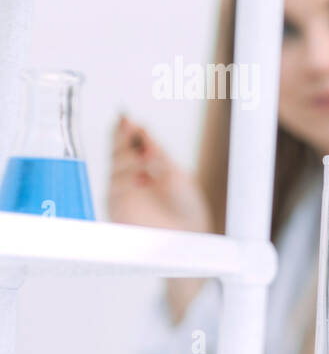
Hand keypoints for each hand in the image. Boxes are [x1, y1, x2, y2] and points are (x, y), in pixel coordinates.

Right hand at [108, 115, 212, 233]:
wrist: (189, 236)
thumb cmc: (186, 208)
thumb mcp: (174, 172)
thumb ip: (156, 151)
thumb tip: (140, 128)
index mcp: (145, 167)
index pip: (128, 143)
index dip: (125, 130)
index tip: (126, 117)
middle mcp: (130, 178)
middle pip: (117, 151)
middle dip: (121, 137)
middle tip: (126, 124)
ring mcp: (121, 192)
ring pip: (115, 166)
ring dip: (127, 157)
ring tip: (143, 157)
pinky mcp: (116, 207)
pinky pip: (114, 187)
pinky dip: (125, 177)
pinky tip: (138, 173)